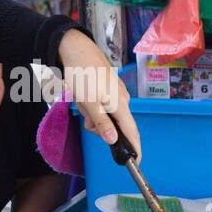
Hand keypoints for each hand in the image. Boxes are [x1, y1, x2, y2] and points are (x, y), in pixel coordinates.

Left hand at [57, 30, 140, 159]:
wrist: (75, 48)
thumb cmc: (82, 75)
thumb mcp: (89, 104)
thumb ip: (102, 124)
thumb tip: (114, 140)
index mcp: (120, 104)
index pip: (132, 132)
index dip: (135, 148)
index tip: (136, 163)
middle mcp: (123, 98)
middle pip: (115, 125)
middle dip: (99, 126)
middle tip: (85, 117)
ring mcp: (117, 91)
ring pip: (107, 114)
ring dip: (92, 114)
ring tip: (81, 100)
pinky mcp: (109, 85)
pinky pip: (103, 104)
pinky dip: (92, 105)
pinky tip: (84, 94)